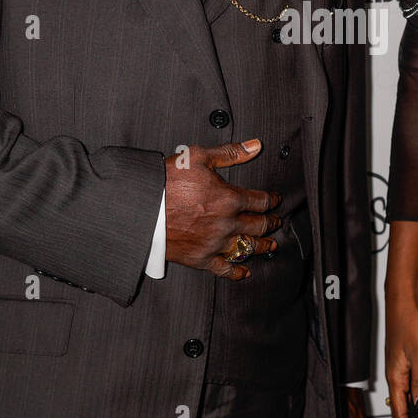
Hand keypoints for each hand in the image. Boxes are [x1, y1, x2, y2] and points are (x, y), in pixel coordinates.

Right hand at [164, 138, 281, 278]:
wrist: (141, 208)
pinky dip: (237, 271)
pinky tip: (244, 272)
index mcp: (229, 199)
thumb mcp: (198, 157)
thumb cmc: (166, 181)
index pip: (261, 201)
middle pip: (259, 225)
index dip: (272, 200)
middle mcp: (227, 223)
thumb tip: (255, 146)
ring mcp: (215, 243)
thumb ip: (229, 153)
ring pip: (248, 247)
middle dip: (271, 222)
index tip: (275, 200)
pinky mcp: (201, 258)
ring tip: (270, 244)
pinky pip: (225, 268)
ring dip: (262, 245)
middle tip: (276, 221)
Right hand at [385, 296, 417, 417]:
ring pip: (403, 402)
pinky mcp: (404, 364)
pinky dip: (412, 404)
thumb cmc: (407, 325)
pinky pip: (407, 391)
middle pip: (399, 412)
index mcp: (395, 377)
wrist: (403, 305)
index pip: (400, 414)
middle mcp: (394, 376)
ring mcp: (398, 370)